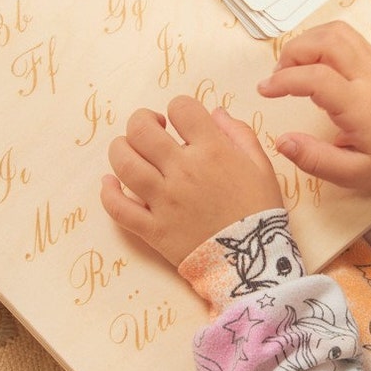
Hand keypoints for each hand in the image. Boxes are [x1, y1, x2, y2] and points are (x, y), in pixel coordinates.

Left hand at [101, 95, 283, 265]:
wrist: (254, 262)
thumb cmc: (260, 211)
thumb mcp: (262, 166)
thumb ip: (239, 133)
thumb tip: (215, 112)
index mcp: (212, 151)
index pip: (180, 107)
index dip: (179, 108)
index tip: (184, 122)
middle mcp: (183, 171)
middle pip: (140, 129)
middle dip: (143, 121)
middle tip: (155, 131)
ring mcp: (163, 201)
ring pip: (122, 162)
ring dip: (122, 149)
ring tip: (134, 153)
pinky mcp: (152, 229)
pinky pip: (117, 208)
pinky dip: (108, 193)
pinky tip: (111, 183)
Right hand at [257, 21, 370, 189]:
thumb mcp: (352, 173)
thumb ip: (315, 159)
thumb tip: (282, 141)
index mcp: (360, 105)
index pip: (316, 77)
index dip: (285, 79)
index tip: (265, 91)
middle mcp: (368, 76)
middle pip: (327, 41)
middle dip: (293, 52)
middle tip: (278, 76)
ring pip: (337, 31)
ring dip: (307, 42)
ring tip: (293, 67)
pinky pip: (347, 36)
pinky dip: (322, 41)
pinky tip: (313, 62)